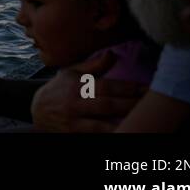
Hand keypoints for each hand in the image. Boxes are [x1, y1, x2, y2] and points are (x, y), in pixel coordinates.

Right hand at [30, 51, 145, 132]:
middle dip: (132, 104)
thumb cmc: (59, 89)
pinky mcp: (73, 134)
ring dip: (123, 123)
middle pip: (109, 105)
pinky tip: (124, 131)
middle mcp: (76, 102)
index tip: (147, 88)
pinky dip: (109, 134)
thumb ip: (93, 66)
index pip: (108, 86)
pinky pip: (95, 135)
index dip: (129, 88)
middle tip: (153, 104)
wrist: (36, 110)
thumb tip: (113, 54)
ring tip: (142, 120)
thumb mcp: (71, 73)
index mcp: (78, 85)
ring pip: (103, 124)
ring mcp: (74, 120)